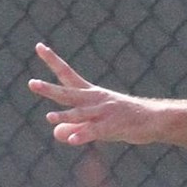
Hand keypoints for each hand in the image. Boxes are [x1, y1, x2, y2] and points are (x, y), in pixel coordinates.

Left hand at [27, 42, 159, 145]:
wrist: (154, 119)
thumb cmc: (123, 120)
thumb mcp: (97, 122)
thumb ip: (74, 128)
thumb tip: (57, 132)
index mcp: (90, 93)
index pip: (67, 74)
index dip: (53, 61)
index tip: (39, 46)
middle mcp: (95, 99)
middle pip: (68, 93)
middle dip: (50, 90)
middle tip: (32, 83)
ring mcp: (104, 113)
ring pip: (80, 114)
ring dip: (65, 115)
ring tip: (49, 117)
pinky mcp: (113, 126)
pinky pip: (95, 131)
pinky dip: (84, 135)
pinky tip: (72, 140)